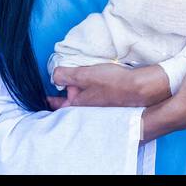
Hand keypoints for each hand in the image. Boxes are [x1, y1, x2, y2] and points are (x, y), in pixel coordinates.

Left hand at [48, 62, 169, 107]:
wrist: (139, 88)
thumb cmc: (113, 83)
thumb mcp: (85, 75)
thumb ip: (66, 75)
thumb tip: (54, 75)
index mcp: (78, 106)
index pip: (59, 104)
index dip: (52, 99)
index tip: (46, 98)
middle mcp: (88, 111)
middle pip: (73, 102)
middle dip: (70, 92)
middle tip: (68, 83)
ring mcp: (100, 109)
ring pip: (86, 100)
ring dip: (84, 90)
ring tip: (85, 79)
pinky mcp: (110, 104)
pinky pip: (96, 98)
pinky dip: (94, 91)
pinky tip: (99, 82)